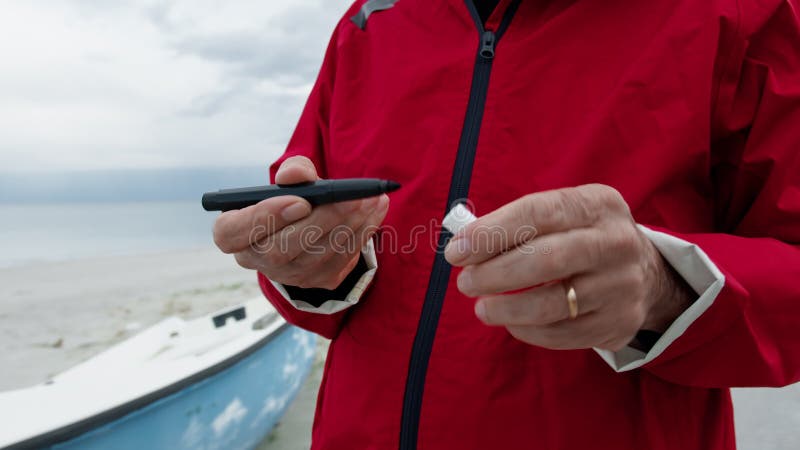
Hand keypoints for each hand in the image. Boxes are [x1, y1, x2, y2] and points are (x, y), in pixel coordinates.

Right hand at [213, 156, 389, 289]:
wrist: (313, 225)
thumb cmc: (293, 197)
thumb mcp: (291, 179)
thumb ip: (293, 172)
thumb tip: (295, 178)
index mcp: (234, 233)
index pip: (232, 233)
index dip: (264, 218)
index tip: (300, 202)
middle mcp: (257, 259)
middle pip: (282, 248)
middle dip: (322, 220)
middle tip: (353, 198)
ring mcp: (288, 275)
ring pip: (317, 255)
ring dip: (350, 225)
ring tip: (373, 199)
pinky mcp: (318, 281)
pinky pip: (341, 260)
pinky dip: (362, 233)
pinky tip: (376, 210)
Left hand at [444, 184, 692, 350]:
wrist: (645, 273)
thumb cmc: (582, 237)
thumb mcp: (564, 213)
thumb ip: (518, 224)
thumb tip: (462, 245)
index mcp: (597, 204)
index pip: (537, 213)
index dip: (491, 233)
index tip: (457, 251)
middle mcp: (616, 242)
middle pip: (546, 260)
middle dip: (495, 273)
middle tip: (466, 282)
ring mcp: (621, 286)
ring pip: (551, 304)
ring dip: (506, 309)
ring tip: (482, 307)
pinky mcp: (618, 324)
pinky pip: (561, 334)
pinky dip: (527, 330)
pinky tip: (510, 322)